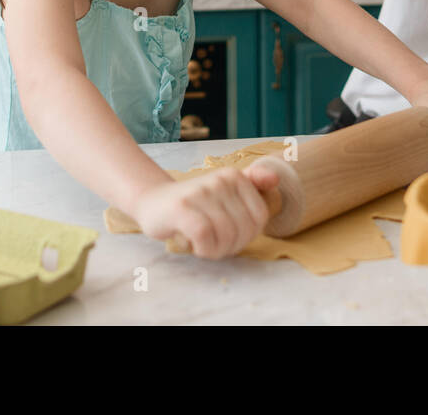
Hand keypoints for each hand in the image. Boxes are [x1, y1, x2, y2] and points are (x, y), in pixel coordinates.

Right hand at [131, 165, 278, 258]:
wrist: (152, 201)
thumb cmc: (194, 204)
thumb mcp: (224, 192)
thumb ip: (252, 185)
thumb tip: (275, 178)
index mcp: (234, 176)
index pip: (260, 217)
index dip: (248, 236)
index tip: (232, 238)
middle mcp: (219, 180)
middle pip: (243, 229)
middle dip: (232, 246)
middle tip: (216, 245)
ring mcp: (200, 192)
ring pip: (226, 234)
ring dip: (217, 250)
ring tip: (205, 246)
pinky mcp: (182, 208)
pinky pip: (205, 236)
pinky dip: (204, 249)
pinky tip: (196, 246)